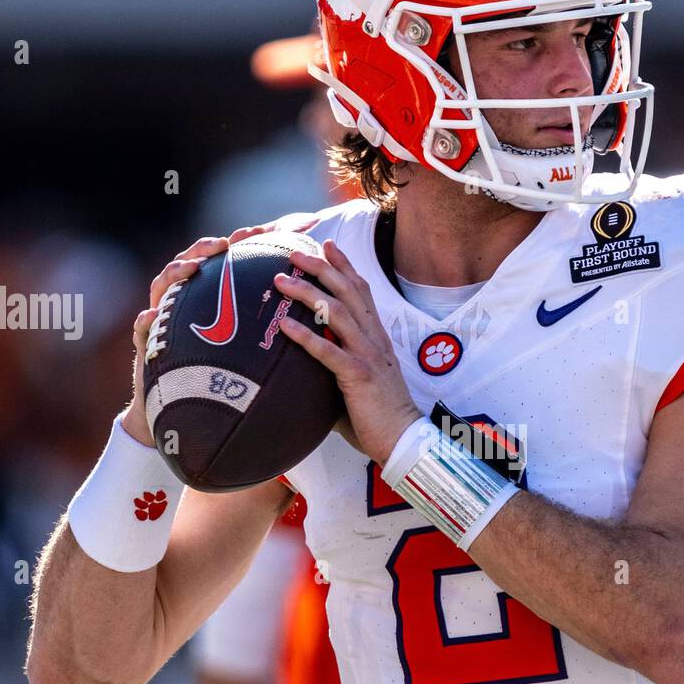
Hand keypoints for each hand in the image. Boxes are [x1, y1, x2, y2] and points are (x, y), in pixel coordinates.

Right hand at [122, 221, 315, 448]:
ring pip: (162, 287)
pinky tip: (152, 314)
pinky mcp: (147, 344)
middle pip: (190, 264)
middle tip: (226, 242)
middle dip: (205, 249)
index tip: (263, 231)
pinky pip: (142, 328)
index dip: (241, 243)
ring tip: (191, 268)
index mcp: (211, 300)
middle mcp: (186, 303)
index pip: (225, 263)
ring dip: (175, 273)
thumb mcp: (252, 350)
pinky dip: (145, 319)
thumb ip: (272, 328)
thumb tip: (316, 313)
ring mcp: (163, 320)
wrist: (190, 415)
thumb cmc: (225, 381)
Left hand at [273, 239, 420, 465]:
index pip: (362, 291)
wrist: (403, 438)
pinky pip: (327, 350)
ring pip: (336, 312)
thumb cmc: (379, 414)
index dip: (345, 266)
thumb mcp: (360, 379)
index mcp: (377, 337)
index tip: (327, 246)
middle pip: (347, 291)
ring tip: (281, 281)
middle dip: (321, 268)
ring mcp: (367, 355)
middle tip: (295, 253)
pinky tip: (284, 326)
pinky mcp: (358, 376)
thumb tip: (307, 367)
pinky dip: (305, 336)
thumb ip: (338, 365)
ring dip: (306, 293)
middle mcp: (374, 339)